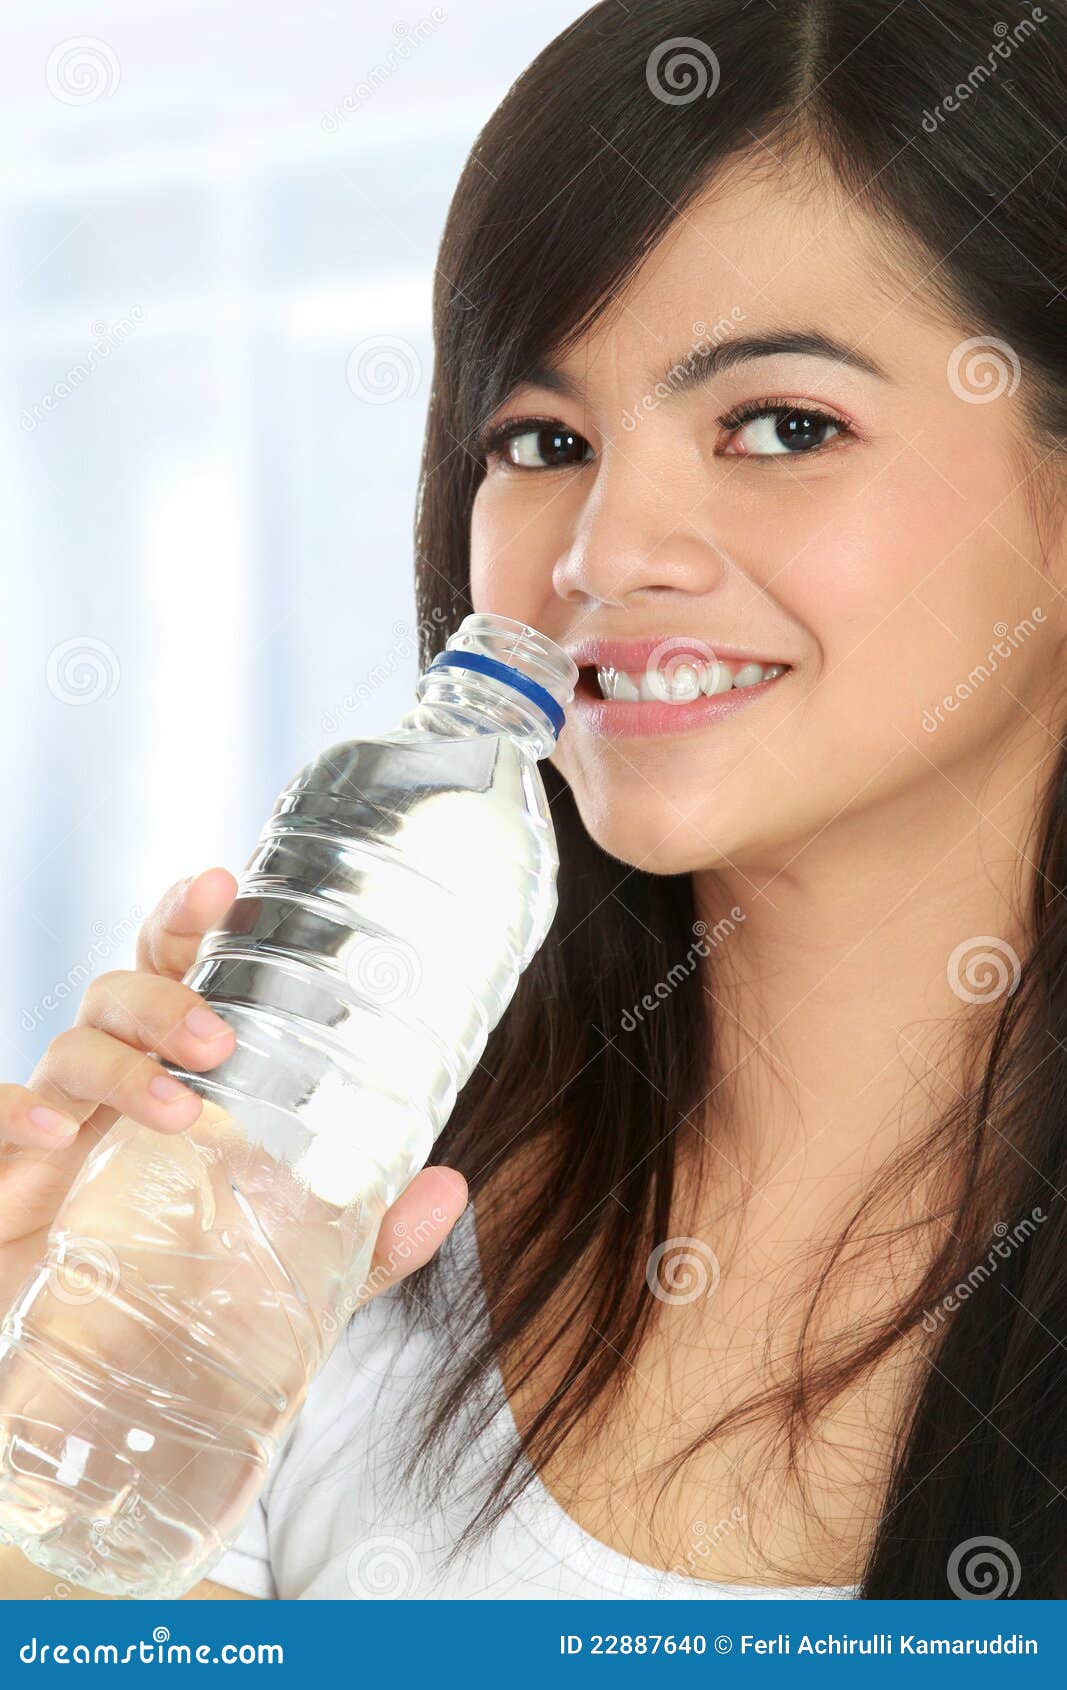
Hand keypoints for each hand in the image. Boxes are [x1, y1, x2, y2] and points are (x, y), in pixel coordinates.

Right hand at [0, 868, 467, 1314]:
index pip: (176, 971)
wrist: (98, 1383)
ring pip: (70, 1048)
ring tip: (179, 1108)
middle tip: (223, 1037)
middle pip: (120, 991)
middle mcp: (111, 1085)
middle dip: (167, 995)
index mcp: (175, 1074)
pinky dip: (15, 1112)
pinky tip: (53, 1136)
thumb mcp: (295, 1271)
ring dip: (123, 1064)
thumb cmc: (189, 1293)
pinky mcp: (3, 1180)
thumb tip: (450, 1187)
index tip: (225, 882)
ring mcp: (53, 1126)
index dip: (189, 918)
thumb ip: (368, 1235)